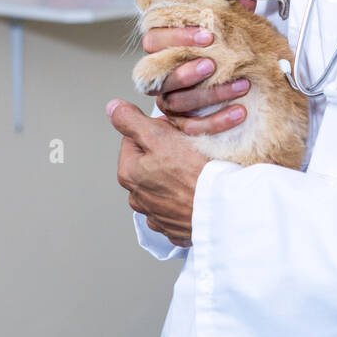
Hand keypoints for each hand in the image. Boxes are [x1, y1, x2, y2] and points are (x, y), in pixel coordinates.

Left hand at [107, 99, 209, 246]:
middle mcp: (137, 198)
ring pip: (162, 184)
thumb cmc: (193, 173)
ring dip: (174, 177)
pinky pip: (177, 206)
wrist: (223, 209)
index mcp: (129, 173)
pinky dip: (185, 198)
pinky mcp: (175, 228)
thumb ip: (131, 121)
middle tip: (188, 150)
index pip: (134, 138)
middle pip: (148, 162)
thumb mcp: (159, 136)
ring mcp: (156, 215)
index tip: (175, 133)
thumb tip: (113, 108)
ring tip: (196, 171)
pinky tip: (198, 191)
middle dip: (164, 154)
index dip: (156, 130)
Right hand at [144, 0, 256, 136]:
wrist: (230, 78)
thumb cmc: (221, 46)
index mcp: (163, 45)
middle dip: (185, 70)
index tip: (208, 35)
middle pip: (158, 73)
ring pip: (176, 101)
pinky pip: (191, 126)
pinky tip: (240, 112)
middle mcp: (161, 73)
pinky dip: (215, 121)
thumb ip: (232, 11)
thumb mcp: (226, 25)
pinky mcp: (181, 121)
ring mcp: (168, 98)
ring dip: (208, 95)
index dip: (177, 37)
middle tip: (212, 64)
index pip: (154, 39)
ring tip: (240, 85)